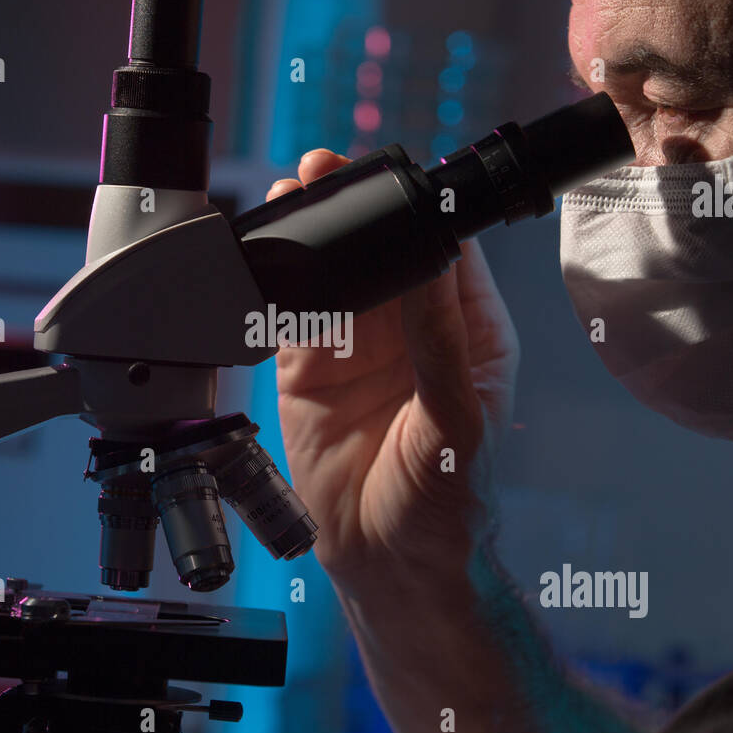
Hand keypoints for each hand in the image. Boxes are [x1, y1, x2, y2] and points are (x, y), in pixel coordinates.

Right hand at [265, 149, 518, 594]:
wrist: (386, 562)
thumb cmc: (447, 500)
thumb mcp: (456, 417)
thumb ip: (439, 340)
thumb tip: (432, 259)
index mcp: (466, 332)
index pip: (447, 252)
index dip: (421, 211)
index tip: (394, 179)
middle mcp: (411, 332)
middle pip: (383, 251)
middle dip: (356, 211)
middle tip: (324, 170)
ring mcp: (357, 349)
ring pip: (334, 275)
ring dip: (314, 237)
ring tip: (291, 195)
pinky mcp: (308, 371)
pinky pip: (292, 315)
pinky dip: (277, 284)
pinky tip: (267, 253)